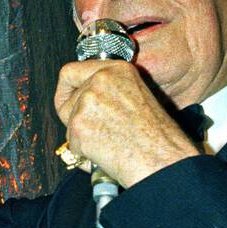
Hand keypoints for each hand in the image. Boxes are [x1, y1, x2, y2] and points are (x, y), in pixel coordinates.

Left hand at [53, 59, 198, 187]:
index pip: (71, 71)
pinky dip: (83, 151)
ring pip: (69, 121)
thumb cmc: (157, 136)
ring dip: (82, 136)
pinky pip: (71, 141)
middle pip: (66, 99)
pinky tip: (105, 151)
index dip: (67, 89)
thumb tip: (86, 99)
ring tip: (110, 142)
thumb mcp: (137, 96)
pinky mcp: (79, 123)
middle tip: (95, 130)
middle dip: (74, 117)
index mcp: (117, 69)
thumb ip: (110, 91)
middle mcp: (100, 79)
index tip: (68, 99)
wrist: (160, 158)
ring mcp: (88, 101)